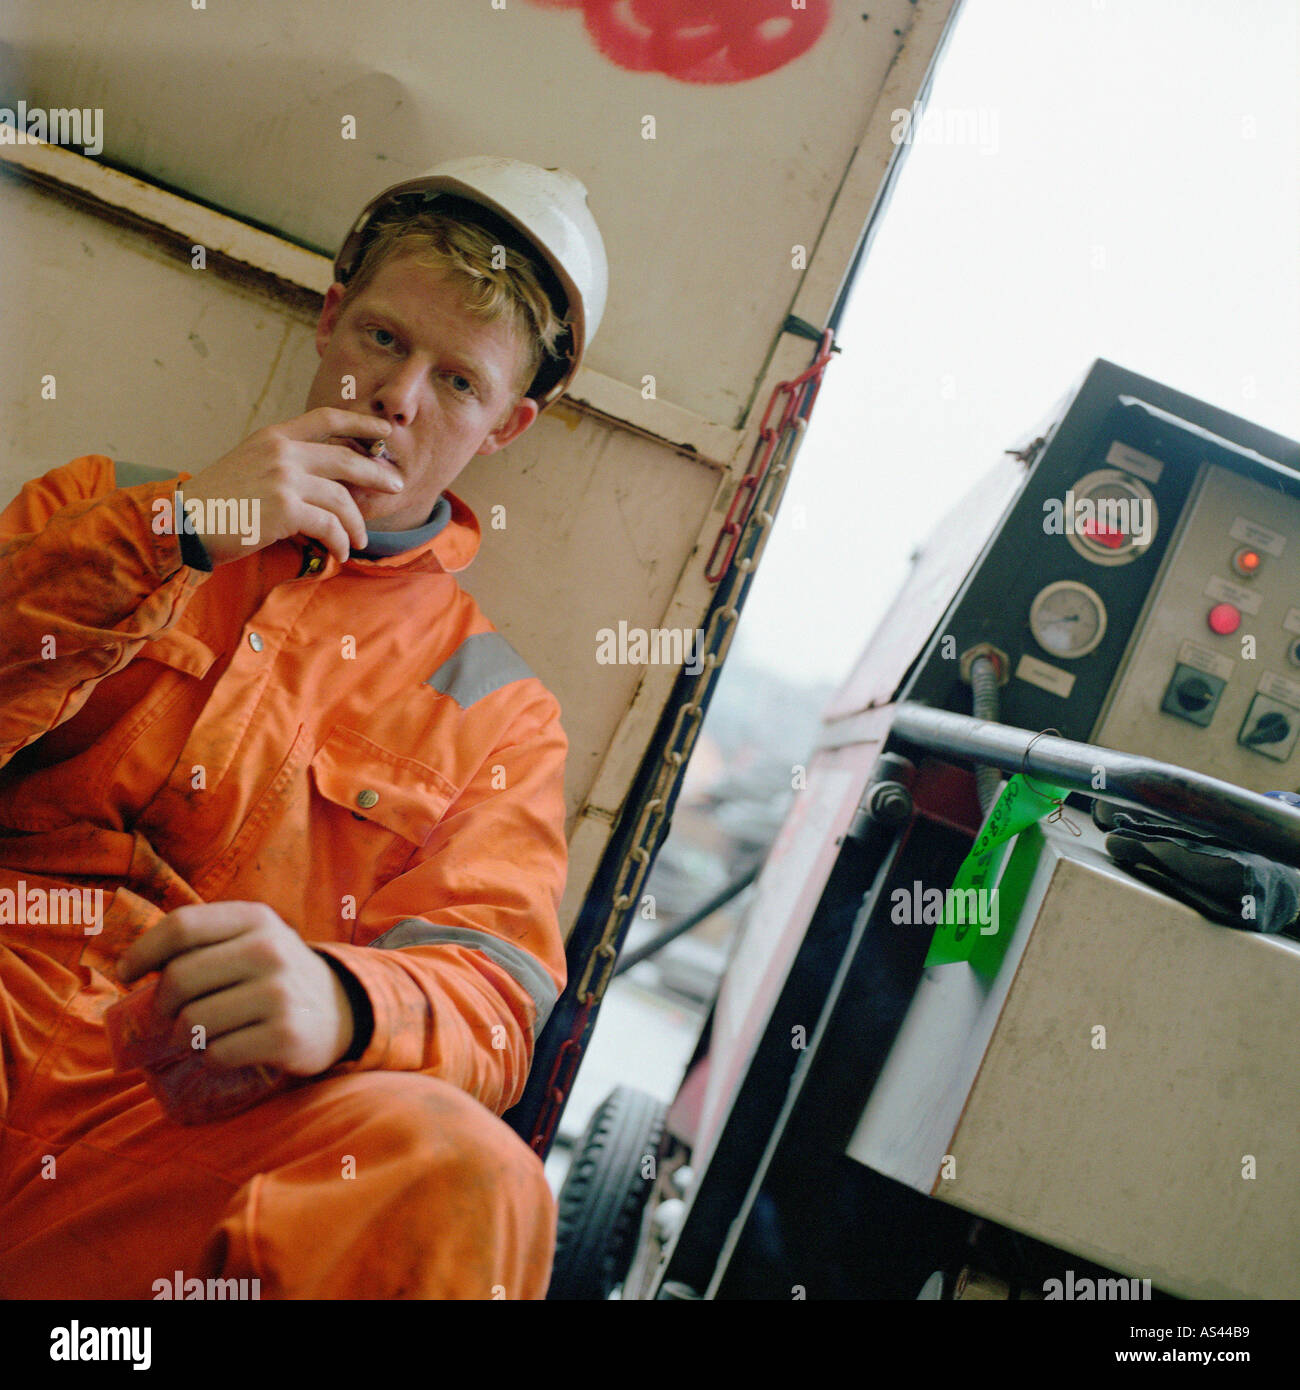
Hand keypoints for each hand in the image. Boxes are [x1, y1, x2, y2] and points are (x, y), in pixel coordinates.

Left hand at [117, 902, 356, 1076]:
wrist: (340, 1009)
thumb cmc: (275, 973)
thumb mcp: (251, 938)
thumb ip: (202, 940)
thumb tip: (132, 966)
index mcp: (255, 918)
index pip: (181, 926)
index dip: (143, 951)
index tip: (128, 973)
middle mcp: (270, 950)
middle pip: (179, 978)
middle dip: (160, 1004)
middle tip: (167, 1015)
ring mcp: (280, 993)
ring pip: (193, 1021)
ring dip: (185, 1036)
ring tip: (200, 1034)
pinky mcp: (286, 1036)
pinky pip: (217, 1053)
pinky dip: (210, 1057)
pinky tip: (226, 1049)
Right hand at [182, 407, 402, 564]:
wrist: (184, 521)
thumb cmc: (218, 501)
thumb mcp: (250, 464)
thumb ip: (285, 463)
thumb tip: (326, 480)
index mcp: (275, 436)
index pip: (326, 418)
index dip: (361, 420)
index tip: (385, 428)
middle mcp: (282, 452)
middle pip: (346, 457)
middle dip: (377, 473)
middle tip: (395, 486)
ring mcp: (284, 479)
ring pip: (342, 498)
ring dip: (356, 523)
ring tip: (358, 540)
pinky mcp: (285, 509)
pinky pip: (330, 525)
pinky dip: (341, 541)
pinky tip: (340, 552)